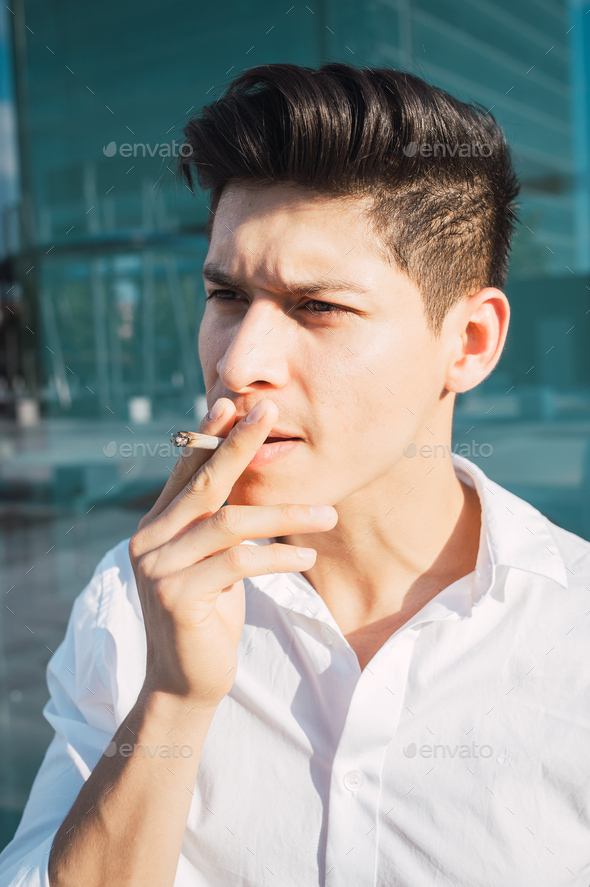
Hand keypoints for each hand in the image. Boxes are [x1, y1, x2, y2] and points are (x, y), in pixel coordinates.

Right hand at [128, 398, 337, 708]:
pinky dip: (277, 556)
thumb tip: (245, 476)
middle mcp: (149, 539)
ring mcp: (158, 568)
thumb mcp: (210, 561)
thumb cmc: (208, 614)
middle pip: (204, 482)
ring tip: (327, 514)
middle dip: (239, 444)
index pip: (186, 470)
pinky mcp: (178, 597)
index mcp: (156, 525)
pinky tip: (307, 554)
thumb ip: (215, 523)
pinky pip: (238, 564)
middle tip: (272, 412)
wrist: (186, 681)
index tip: (235, 404)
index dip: (210, 436)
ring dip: (283, 514)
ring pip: (229, 523)